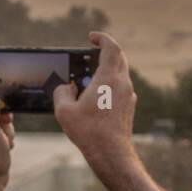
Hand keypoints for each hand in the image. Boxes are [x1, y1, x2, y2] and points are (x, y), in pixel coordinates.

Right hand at [53, 31, 136, 172]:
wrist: (111, 153)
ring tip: (90, 76)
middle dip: (106, 51)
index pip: (111, 48)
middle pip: (119, 58)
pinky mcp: (129, 107)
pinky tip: (97, 95)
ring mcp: (128, 96)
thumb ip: (62, 92)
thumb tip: (67, 87)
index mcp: (109, 78)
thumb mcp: (64, 110)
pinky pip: (121, 87)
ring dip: (108, 68)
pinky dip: (110, 83)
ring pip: (121, 72)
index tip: (92, 37)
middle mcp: (123, 83)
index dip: (102, 38)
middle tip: (92, 52)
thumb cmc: (89, 132)